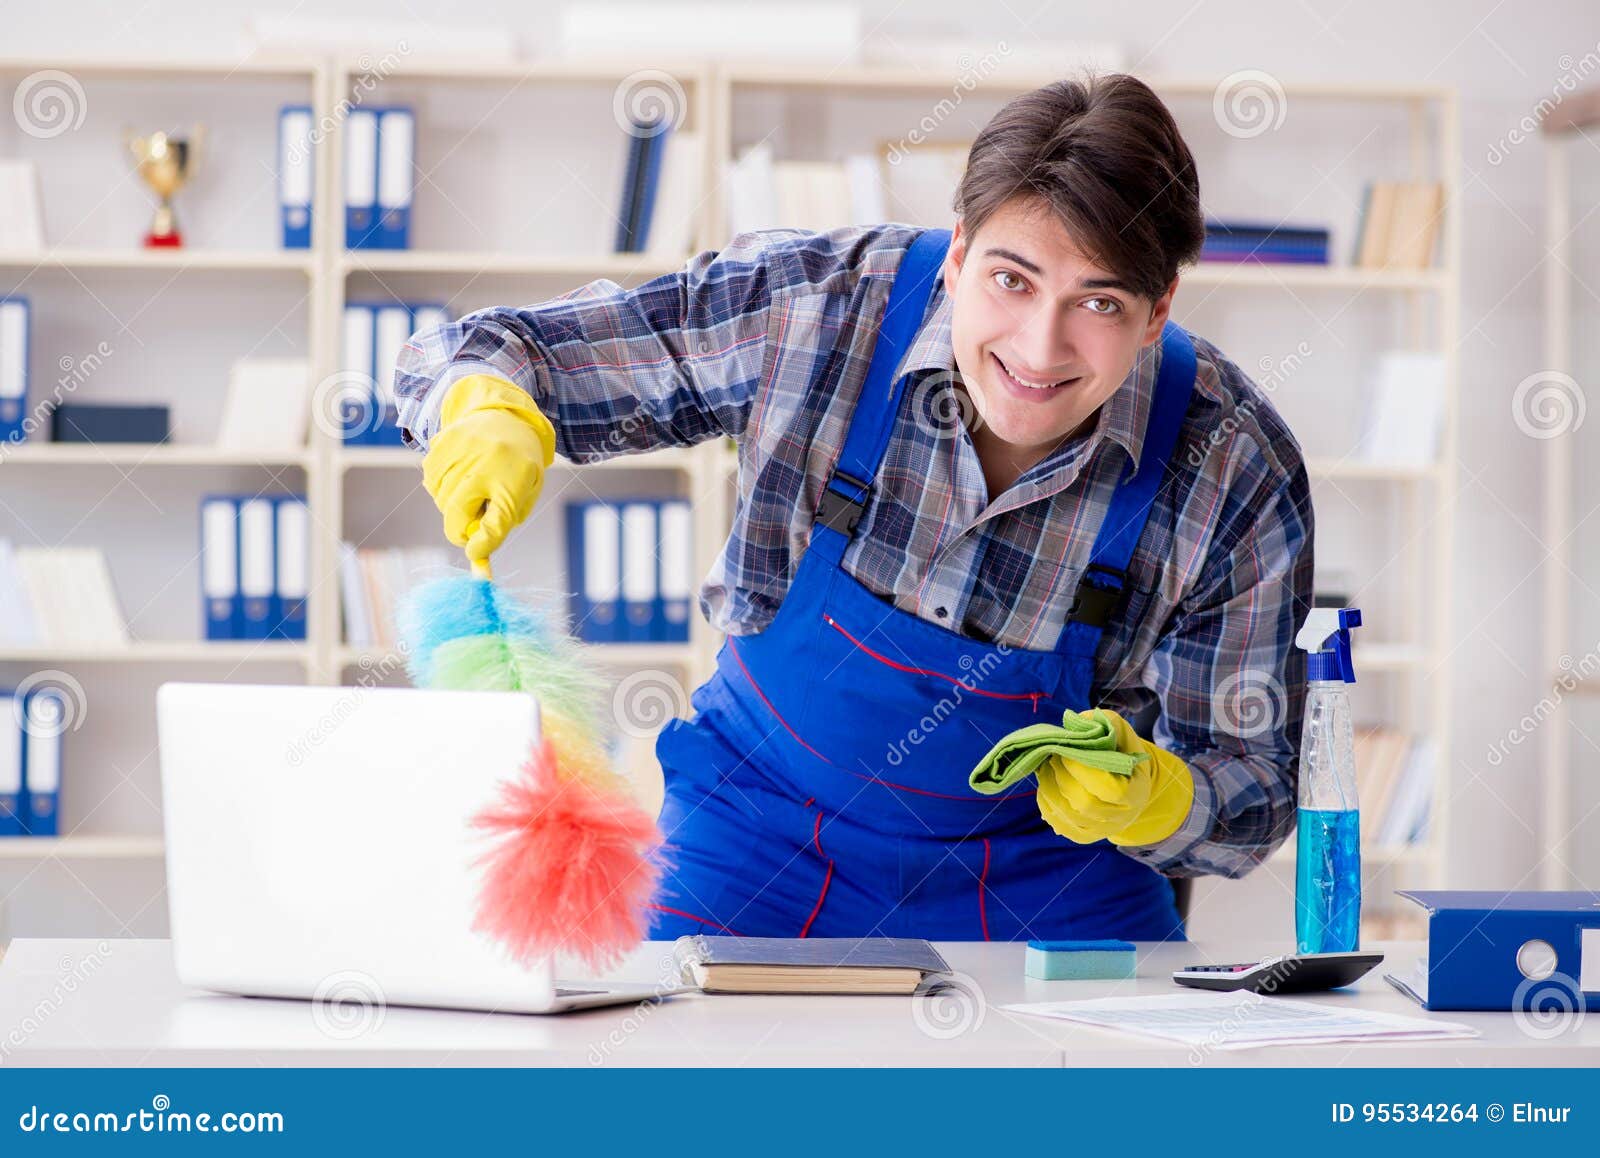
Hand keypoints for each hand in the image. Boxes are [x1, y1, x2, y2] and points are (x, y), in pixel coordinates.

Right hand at [421, 374, 556, 567]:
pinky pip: (431, 483)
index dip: (482, 544)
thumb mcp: (525, 492)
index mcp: (514, 479)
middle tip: (469, 530)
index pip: (496, 522)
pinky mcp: (442, 444)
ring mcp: (461, 452)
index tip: (475, 554)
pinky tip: (459, 474)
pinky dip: (441, 488)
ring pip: (441, 500)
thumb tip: (474, 551)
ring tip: (472, 489)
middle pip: (458, 514)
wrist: (506, 417)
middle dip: (460, 530)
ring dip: (452, 506)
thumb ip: (503, 521)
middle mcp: (486, 464)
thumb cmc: (518, 465)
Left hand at [1035, 709, 1194, 846]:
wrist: (1126, 781)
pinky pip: (1059, 823)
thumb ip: (1105, 724)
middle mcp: (1121, 817)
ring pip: (1067, 815)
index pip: (1110, 789)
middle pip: (1085, 804)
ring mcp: (1102, 830)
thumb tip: (1078, 722)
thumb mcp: (1120, 733)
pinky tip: (1047, 784)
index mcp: (1136, 793)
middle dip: (1062, 777)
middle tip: (1053, 757)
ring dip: (1049, 788)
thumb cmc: (1120, 752)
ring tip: (1046, 768)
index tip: (1068, 751)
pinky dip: (1047, 803)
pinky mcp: (1084, 835)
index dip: (1084, 770)